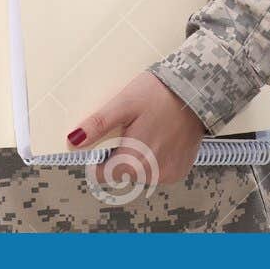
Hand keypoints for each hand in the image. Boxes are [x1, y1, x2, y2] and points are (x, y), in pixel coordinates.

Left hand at [68, 70, 207, 186]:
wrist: (196, 92)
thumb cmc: (159, 95)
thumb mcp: (123, 104)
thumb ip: (98, 125)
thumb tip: (73, 141)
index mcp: (134, 161)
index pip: (103, 176)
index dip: (97, 160)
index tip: (102, 143)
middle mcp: (153, 174)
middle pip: (122, 175)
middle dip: (119, 156)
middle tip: (127, 130)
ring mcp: (169, 174)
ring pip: (140, 174)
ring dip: (136, 159)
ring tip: (145, 132)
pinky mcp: (180, 171)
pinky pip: (158, 172)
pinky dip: (153, 160)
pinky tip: (158, 139)